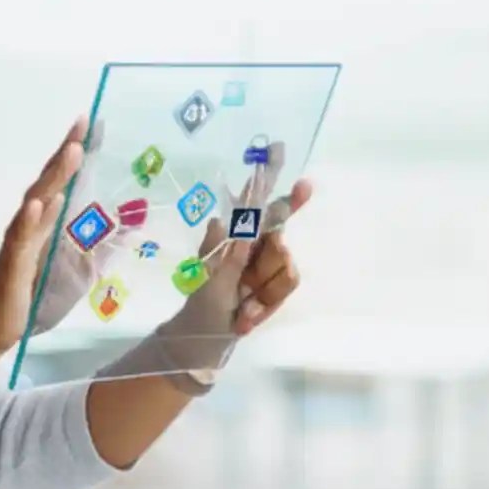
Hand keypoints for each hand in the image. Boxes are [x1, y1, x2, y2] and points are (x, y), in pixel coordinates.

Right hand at [29, 119, 121, 334]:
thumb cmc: (31, 296)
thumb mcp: (77, 272)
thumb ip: (98, 248)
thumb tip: (129, 228)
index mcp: (45, 223)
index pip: (61, 181)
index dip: (73, 153)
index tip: (89, 124)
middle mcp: (30, 224)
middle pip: (49, 181)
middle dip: (66, 152)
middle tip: (82, 125)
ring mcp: (19, 242)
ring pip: (36, 201)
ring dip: (54, 177)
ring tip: (72, 153)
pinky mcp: (11, 264)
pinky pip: (20, 238)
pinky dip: (30, 220)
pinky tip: (40, 205)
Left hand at [156, 141, 309, 369]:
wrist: (208, 340)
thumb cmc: (202, 304)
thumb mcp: (208, 278)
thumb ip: (223, 253)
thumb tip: (221, 221)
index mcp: (233, 235)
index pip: (254, 201)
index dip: (268, 175)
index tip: (278, 149)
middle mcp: (255, 244)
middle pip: (279, 230)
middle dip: (268, 257)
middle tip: (252, 277)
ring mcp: (268, 265)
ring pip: (284, 262)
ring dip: (262, 288)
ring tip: (242, 304)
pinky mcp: (278, 286)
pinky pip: (286, 285)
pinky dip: (266, 302)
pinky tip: (249, 313)